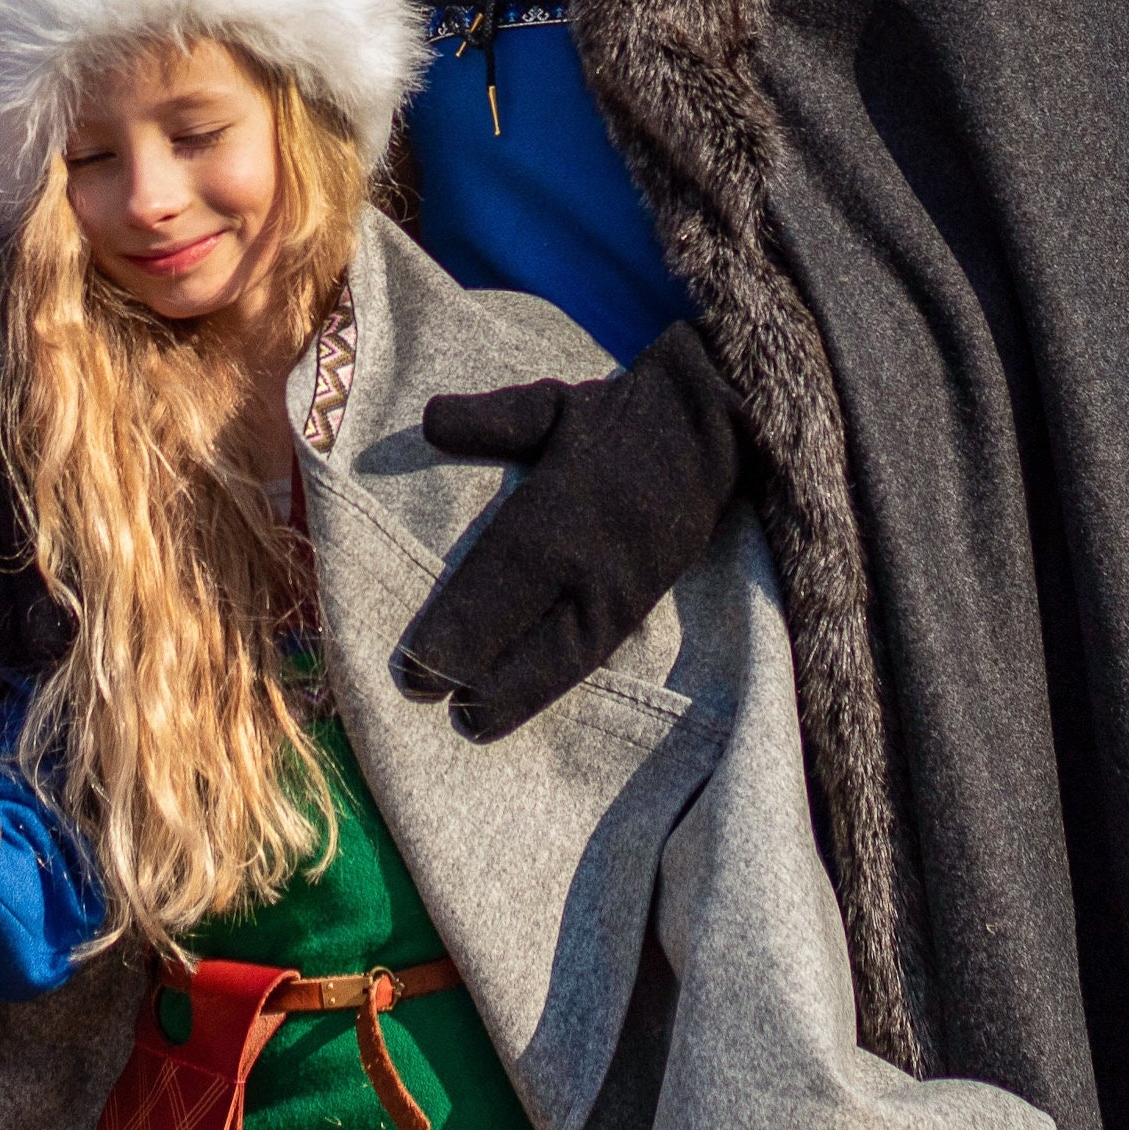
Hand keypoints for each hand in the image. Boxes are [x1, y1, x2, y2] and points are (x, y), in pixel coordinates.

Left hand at [399, 323, 742, 741]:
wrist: (714, 432)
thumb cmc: (617, 421)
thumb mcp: (551, 406)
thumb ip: (490, 419)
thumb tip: (433, 421)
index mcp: (562, 508)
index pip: (500, 577)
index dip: (457, 626)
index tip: (414, 661)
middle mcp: (591, 562)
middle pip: (529, 631)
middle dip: (477, 671)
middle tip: (423, 696)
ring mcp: (620, 592)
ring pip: (564, 659)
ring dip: (517, 696)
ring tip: (471, 723)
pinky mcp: (639, 608)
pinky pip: (593, 657)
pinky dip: (555, 685)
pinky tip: (523, 706)